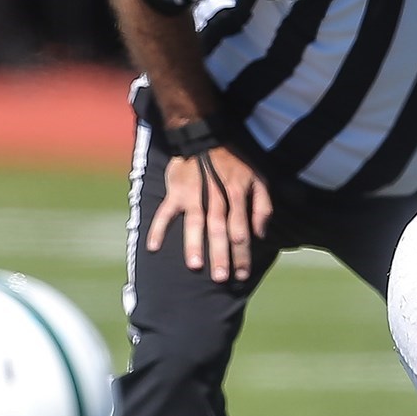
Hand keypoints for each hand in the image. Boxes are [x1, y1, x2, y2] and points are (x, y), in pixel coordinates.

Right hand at [146, 146, 272, 282]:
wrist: (204, 139)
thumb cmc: (235, 162)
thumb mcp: (258, 179)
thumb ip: (263, 207)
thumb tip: (261, 234)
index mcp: (237, 195)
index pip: (241, 230)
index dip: (242, 253)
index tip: (242, 274)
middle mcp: (216, 197)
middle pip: (219, 230)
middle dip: (220, 254)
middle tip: (221, 277)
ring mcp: (193, 195)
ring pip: (195, 223)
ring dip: (194, 244)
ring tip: (195, 265)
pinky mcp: (176, 192)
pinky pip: (165, 212)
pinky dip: (158, 228)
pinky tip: (153, 247)